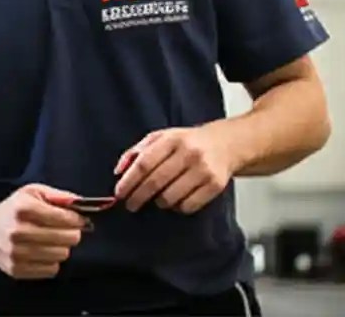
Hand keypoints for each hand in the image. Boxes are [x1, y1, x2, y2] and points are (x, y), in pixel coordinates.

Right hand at [0, 184, 87, 279]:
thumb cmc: (12, 210)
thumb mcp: (31, 193)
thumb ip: (58, 195)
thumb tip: (82, 203)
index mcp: (24, 208)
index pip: (65, 218)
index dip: (77, 219)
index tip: (77, 220)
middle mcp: (19, 231)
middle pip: (68, 238)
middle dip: (72, 233)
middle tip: (65, 230)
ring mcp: (17, 253)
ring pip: (62, 254)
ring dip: (62, 248)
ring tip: (52, 241)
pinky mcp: (17, 270)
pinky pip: (52, 270)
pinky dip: (52, 262)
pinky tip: (42, 253)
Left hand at [113, 126, 236, 214]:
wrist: (226, 144)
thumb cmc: (187, 142)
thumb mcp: (161, 138)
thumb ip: (137, 152)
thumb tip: (119, 171)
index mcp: (171, 139)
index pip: (144, 163)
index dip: (129, 181)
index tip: (119, 193)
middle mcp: (188, 153)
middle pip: (155, 182)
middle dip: (138, 197)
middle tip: (130, 205)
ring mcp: (203, 170)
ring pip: (170, 197)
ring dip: (158, 202)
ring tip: (157, 198)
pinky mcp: (215, 185)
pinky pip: (188, 206)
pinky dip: (177, 207)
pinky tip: (176, 200)